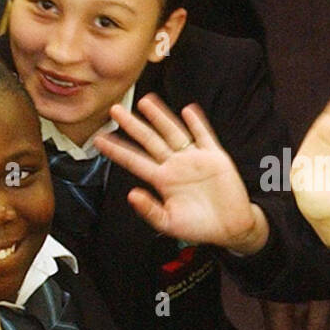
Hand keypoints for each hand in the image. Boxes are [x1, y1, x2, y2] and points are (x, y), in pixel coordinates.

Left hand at [96, 94, 269, 254]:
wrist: (231, 227)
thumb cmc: (199, 227)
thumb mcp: (169, 223)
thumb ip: (149, 210)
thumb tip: (131, 194)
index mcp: (162, 180)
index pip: (134, 160)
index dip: (117, 150)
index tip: (99, 140)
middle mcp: (175, 165)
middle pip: (150, 140)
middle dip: (132, 125)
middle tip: (115, 110)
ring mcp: (194, 159)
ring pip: (173, 132)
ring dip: (160, 117)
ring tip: (145, 102)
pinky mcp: (215, 157)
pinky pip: (204, 136)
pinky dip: (197, 123)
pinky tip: (188, 111)